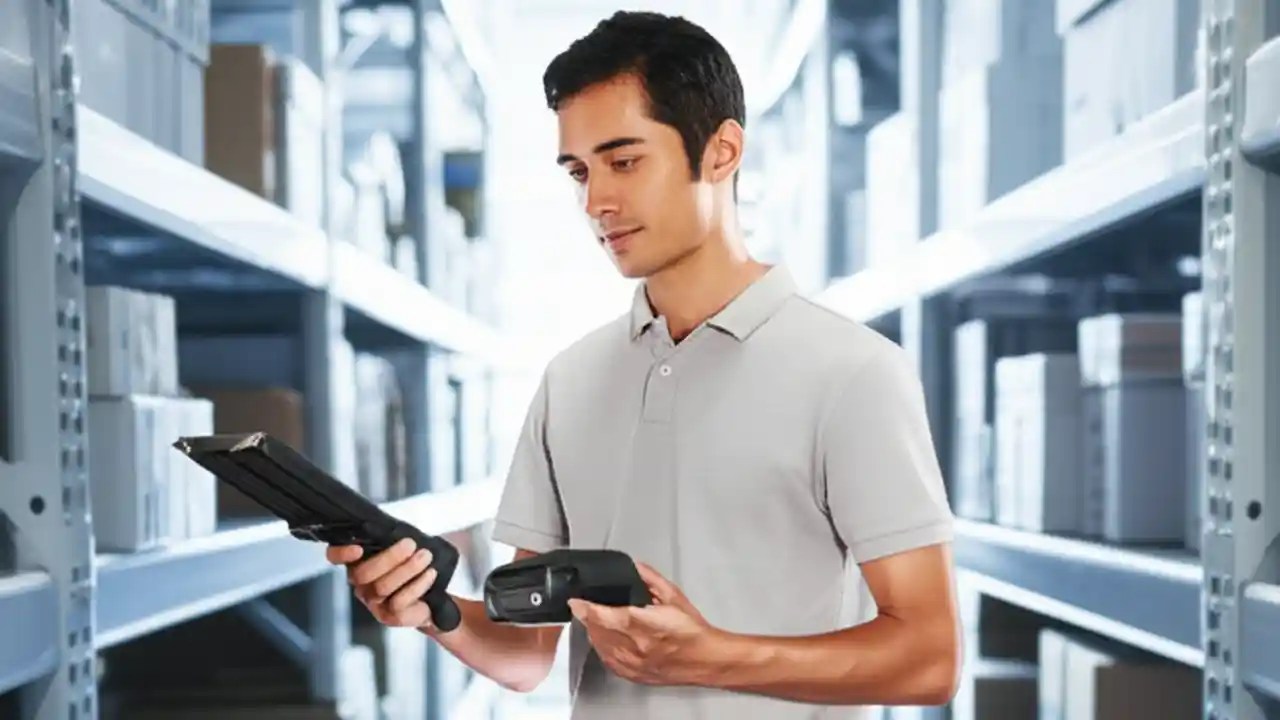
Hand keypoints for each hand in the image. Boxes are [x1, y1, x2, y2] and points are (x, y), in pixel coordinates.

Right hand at [327, 538, 439, 628]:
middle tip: (411, 544)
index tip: (358, 548)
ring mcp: (374, 602)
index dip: (341, 553)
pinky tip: (429, 574)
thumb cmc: (415, 566)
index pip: (335, 556)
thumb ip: (395, 537)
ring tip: (425, 556)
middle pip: (363, 573)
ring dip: (408, 568)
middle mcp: (362, 584)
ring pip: (381, 587)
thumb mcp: (405, 546)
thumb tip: (398, 529)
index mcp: (360, 562)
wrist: (434, 597)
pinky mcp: (389, 616)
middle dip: (390, 557)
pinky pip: (398, 601)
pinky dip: (417, 585)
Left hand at [568, 562, 721, 686]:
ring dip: (595, 632)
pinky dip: (603, 648)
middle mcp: (634, 646)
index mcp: (642, 624)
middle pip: (596, 630)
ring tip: (600, 621)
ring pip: (599, 646)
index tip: (575, 601)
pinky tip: (609, 640)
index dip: (584, 607)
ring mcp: (631, 663)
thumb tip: (636, 568)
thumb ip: (652, 580)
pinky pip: (607, 660)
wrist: (706, 660)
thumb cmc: (693, 632)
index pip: (602, 615)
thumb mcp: (675, 597)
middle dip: (590, 617)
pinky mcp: (632, 675)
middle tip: (590, 607)